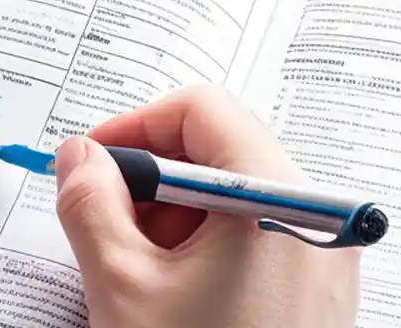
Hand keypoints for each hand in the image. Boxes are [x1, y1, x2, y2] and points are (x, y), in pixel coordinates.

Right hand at [54, 85, 360, 327]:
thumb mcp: (123, 285)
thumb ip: (90, 203)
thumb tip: (79, 157)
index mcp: (276, 199)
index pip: (202, 111)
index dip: (135, 125)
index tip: (92, 159)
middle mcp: (314, 216)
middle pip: (221, 147)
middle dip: (150, 176)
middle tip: (102, 217)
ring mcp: (322, 255)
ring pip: (235, 193)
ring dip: (172, 213)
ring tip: (135, 265)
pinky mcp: (318, 290)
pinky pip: (256, 234)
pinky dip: (204, 243)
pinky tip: (169, 286)